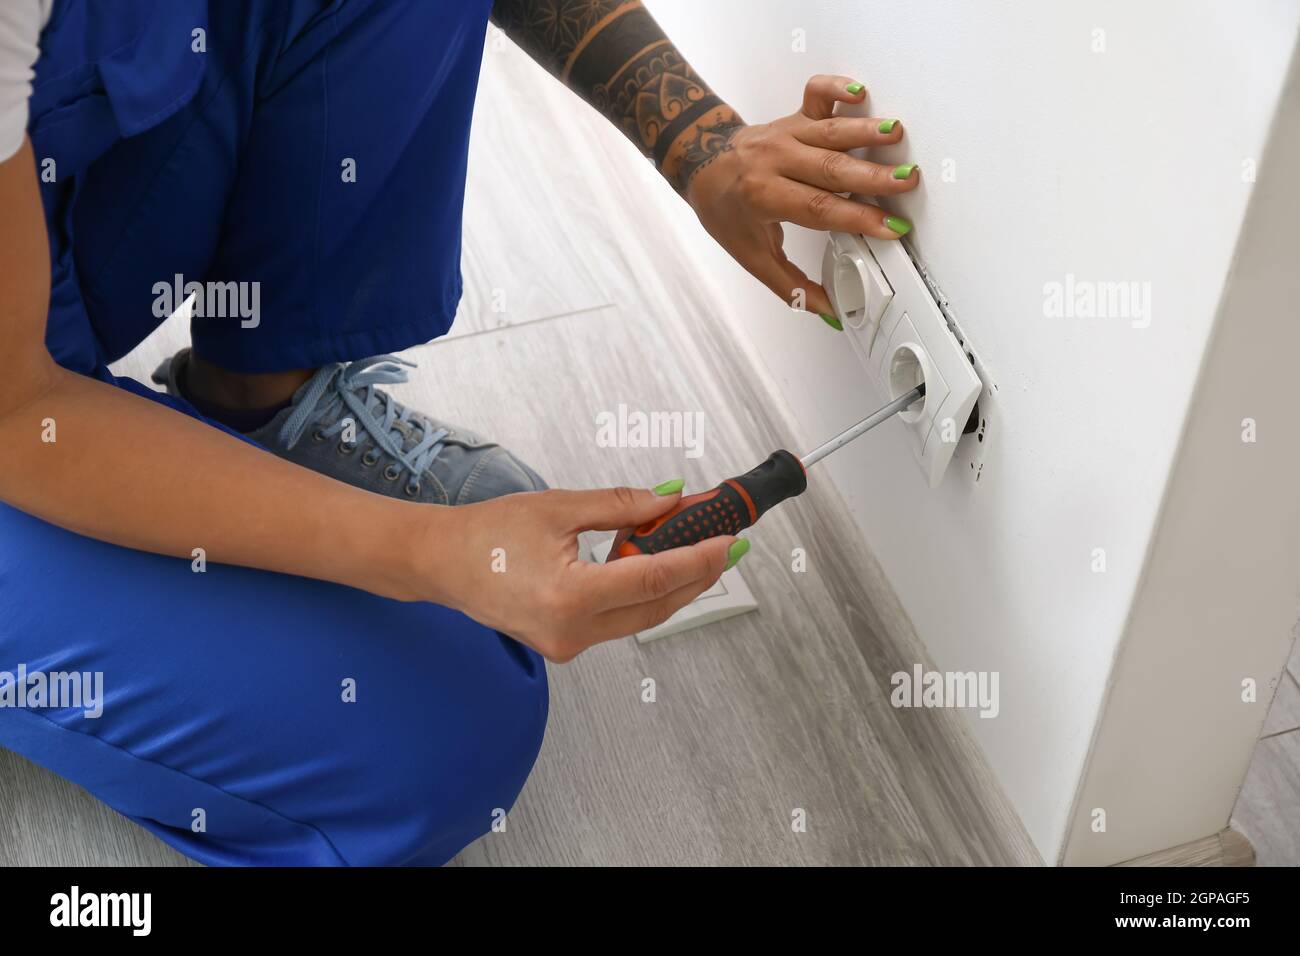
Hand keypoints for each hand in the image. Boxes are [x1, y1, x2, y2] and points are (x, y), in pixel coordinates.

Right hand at [422, 485, 739, 661]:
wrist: (440, 562)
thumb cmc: (487, 533)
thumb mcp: (559, 508)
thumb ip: (622, 506)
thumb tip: (671, 499)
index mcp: (569, 597)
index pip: (654, 579)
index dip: (698, 559)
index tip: (728, 541)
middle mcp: (572, 631)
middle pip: (656, 605)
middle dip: (698, 575)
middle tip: (727, 546)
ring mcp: (568, 644)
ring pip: (641, 615)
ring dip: (672, 583)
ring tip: (697, 548)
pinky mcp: (565, 644)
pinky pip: (618, 618)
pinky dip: (641, 591)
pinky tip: (654, 563)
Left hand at [682, 75, 919, 325]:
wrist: (699, 162)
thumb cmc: (725, 209)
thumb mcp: (751, 255)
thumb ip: (791, 286)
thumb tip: (830, 312)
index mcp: (763, 196)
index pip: (818, 208)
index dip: (856, 218)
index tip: (888, 228)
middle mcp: (775, 159)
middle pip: (830, 167)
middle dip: (872, 174)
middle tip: (907, 181)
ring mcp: (785, 133)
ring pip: (829, 130)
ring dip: (866, 131)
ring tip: (897, 135)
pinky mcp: (793, 115)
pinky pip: (816, 95)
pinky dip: (837, 88)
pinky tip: (859, 93)